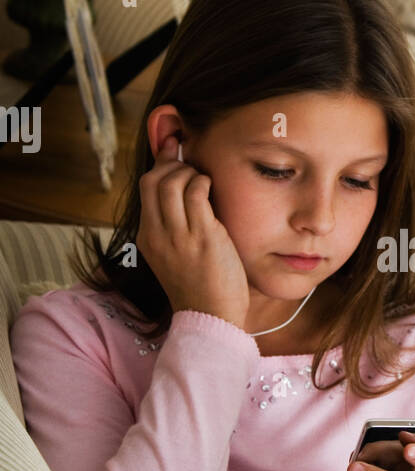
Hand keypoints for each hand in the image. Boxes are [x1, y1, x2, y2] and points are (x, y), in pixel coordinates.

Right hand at [136, 132, 250, 330]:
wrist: (211, 319)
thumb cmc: (201, 287)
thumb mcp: (175, 255)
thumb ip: (174, 226)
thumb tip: (184, 192)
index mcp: (147, 238)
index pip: (145, 187)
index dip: (161, 164)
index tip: (173, 151)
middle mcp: (157, 234)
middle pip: (153, 179)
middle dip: (174, 164)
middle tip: (193, 170)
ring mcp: (178, 235)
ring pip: (173, 182)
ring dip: (191, 172)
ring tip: (204, 182)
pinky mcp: (202, 237)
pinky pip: (196, 193)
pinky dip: (204, 183)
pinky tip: (212, 190)